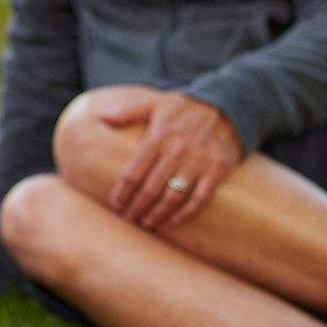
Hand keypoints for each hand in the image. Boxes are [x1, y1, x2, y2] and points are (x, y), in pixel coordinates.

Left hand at [100, 91, 240, 228]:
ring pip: (174, 195)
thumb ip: (127, 112)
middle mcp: (177, 150)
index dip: (122, 192)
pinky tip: (175, 220)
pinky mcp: (217, 169)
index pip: (134, 172)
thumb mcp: (154, 104)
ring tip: (147, 222)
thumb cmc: (183, 108)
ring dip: (158, 213)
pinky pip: (201, 197)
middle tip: (128, 218)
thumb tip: (101, 117)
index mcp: (158, 136)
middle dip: (136, 206)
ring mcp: (199, 161)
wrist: (225, 106)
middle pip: (151, 188)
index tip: (115, 204)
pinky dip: (188, 212)